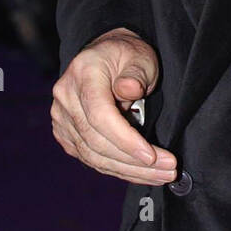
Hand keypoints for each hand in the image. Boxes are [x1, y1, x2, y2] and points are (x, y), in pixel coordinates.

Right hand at [51, 27, 175, 184]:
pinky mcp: (66, 134)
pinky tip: (139, 173)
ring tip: (160, 175)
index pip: (100, 115)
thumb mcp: (139, 57)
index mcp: (83, 74)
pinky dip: (116, 169)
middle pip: (96, 141)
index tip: (151, 155)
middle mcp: (66, 97)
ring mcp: (62, 118)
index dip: (125, 140)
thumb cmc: (126, 56)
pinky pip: (90, 158)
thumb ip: (135, 73)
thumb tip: (129, 90)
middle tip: (168, 169)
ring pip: (93, 156)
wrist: (104, 56)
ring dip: (129, 170)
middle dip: (134, 161)